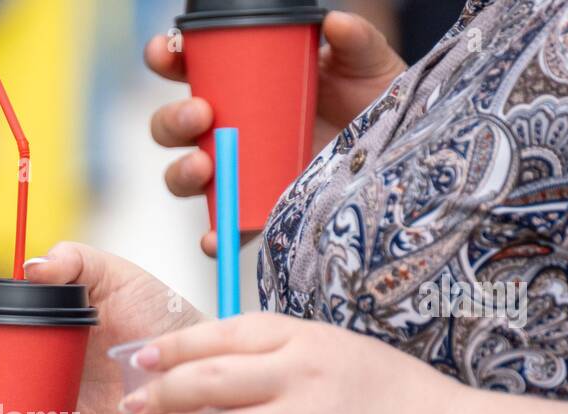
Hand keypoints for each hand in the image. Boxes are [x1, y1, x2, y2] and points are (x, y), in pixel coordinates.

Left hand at [110, 314, 457, 413]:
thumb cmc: (382, 391)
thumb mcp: (330, 346)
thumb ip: (273, 350)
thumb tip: (205, 360)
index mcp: (301, 339)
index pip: (222, 335)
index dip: (173, 348)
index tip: (140, 358)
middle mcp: (297, 378)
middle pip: (207, 383)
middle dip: (157, 396)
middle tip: (128, 406)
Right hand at [145, 11, 406, 254]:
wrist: (400, 157)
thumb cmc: (375, 102)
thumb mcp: (367, 64)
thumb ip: (355, 40)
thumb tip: (334, 22)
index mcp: (242, 85)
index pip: (190, 69)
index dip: (168, 59)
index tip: (167, 53)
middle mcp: (230, 130)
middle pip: (174, 127)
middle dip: (172, 120)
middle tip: (200, 114)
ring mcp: (239, 174)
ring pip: (185, 176)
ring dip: (181, 171)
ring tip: (204, 167)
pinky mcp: (257, 214)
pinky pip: (222, 231)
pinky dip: (212, 237)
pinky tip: (214, 237)